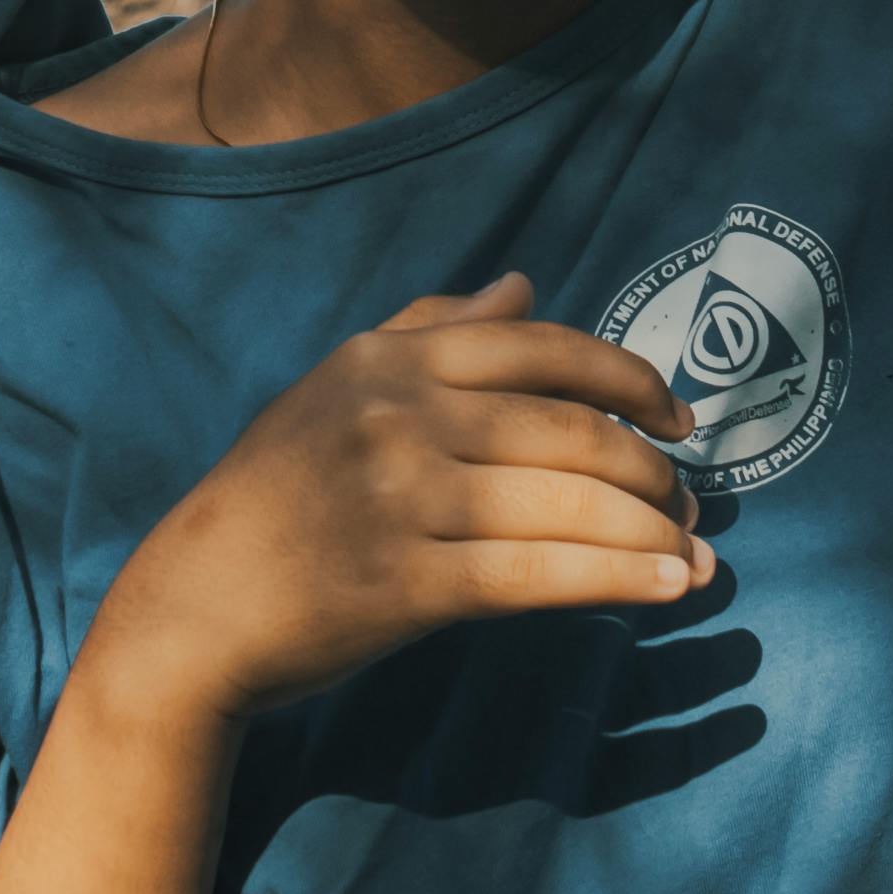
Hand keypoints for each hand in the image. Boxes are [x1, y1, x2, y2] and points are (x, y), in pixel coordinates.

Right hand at [81, 273, 708, 733]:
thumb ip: (429, 330)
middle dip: (652, 472)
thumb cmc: (273, 498)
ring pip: (566, 503)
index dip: (629, 381)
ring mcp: (400, 497)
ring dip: (653, 531)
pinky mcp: (404, 582)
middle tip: (692, 506)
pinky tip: (666, 587)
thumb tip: (522, 286)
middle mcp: (397, 415)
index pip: (540, 349)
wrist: (194, 607)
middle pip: (569, 430)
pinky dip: (615, 579)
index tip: (679, 421)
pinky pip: (536, 574)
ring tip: (698, 558)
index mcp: (388, 360)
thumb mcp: (336, 390)